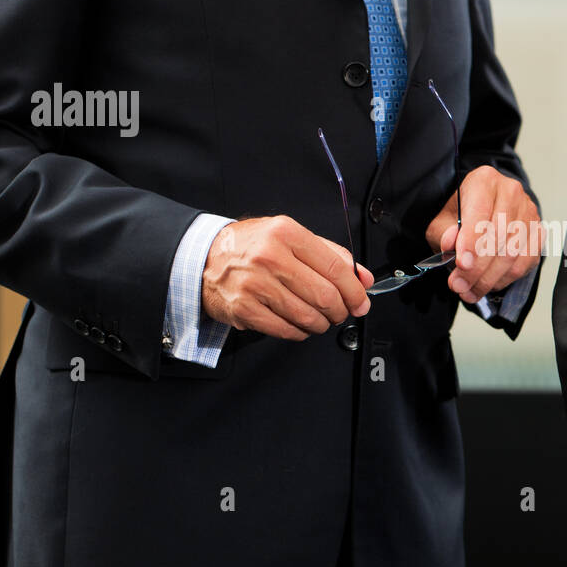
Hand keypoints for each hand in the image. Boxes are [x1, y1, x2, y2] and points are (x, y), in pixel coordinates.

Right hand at [202, 215, 373, 340]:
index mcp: (286, 233)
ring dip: (320, 324)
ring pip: (307, 316)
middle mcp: (270, 257)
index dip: (354, 290)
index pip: (335, 267)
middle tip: (340, 312)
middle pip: (324, 295)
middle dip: (340, 310)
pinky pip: (285, 330)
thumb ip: (330, 255)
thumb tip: (363, 278)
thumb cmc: (251, 247)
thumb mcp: (290, 237)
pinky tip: (298, 325)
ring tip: (318, 319)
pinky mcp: (244, 308)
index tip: (361, 301)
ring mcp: (255, 284)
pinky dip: (299, 332)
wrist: (204, 258)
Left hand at [425, 165, 542, 303]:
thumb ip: (443, 233)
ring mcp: (529, 211)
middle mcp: (511, 191)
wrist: (480, 212)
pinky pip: (526, 262)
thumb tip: (451, 243)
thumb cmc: (460, 216)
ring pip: (513, 253)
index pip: (481, 213)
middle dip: (478, 268)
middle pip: (499, 236)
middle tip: (459, 286)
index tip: (461, 265)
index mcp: (484, 181)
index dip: (471, 242)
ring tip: (470, 292)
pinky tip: (489, 285)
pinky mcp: (538, 231)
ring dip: (490, 278)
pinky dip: (506, 278)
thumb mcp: (441, 222)